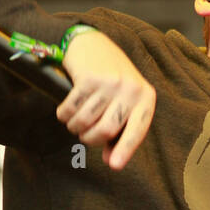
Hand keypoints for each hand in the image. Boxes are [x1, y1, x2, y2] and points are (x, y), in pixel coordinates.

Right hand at [55, 30, 155, 168]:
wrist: (92, 43)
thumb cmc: (110, 80)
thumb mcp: (123, 102)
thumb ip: (120, 131)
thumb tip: (112, 162)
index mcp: (145, 98)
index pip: (137, 130)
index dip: (125, 149)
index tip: (115, 166)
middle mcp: (131, 89)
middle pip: (106, 129)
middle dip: (90, 138)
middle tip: (84, 135)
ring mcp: (110, 82)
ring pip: (86, 121)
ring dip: (75, 127)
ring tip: (74, 122)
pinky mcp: (88, 77)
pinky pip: (71, 108)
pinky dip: (64, 114)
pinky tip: (65, 111)